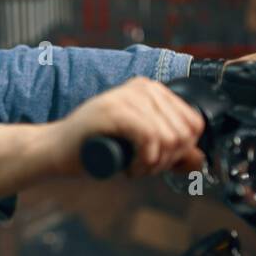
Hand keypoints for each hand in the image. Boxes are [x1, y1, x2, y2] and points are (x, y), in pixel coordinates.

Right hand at [52, 77, 204, 178]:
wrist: (56, 150)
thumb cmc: (96, 148)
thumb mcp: (142, 150)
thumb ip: (171, 154)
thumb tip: (199, 158)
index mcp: (153, 91)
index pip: (194, 122)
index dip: (182, 151)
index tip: (158, 161)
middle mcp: (143, 87)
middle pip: (184, 133)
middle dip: (168, 161)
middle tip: (143, 168)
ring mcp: (127, 96)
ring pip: (170, 137)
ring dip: (155, 164)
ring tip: (134, 168)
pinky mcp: (115, 110)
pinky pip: (150, 139)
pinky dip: (144, 162)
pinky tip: (130, 168)